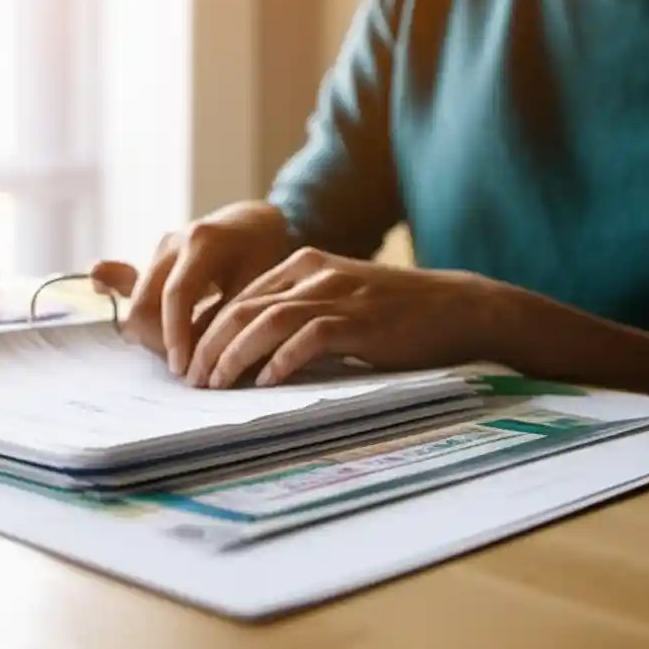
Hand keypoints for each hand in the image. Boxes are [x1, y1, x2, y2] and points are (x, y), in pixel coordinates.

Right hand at [89, 201, 293, 372]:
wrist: (253, 222)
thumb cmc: (264, 253)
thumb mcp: (256, 282)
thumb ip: (227, 313)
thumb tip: (200, 355)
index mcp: (201, 242)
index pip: (176, 295)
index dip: (176, 336)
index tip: (183, 370)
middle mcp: (171, 243)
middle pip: (143, 302)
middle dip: (160, 342)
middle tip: (189, 368)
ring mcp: (157, 250)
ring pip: (136, 303)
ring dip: (154, 335)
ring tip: (183, 355)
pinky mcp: (151, 261)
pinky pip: (128, 287)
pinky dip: (128, 305)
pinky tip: (102, 291)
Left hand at [184, 247, 511, 387]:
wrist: (457, 309)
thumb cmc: (395, 314)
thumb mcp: (338, 301)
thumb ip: (298, 315)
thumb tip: (250, 355)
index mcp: (303, 264)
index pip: (238, 296)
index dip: (208, 331)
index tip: (191, 364)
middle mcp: (314, 273)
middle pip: (242, 307)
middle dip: (210, 346)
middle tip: (191, 380)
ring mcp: (337, 294)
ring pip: (266, 320)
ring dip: (234, 355)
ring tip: (215, 384)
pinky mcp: (360, 320)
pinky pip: (309, 338)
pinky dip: (282, 361)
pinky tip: (266, 382)